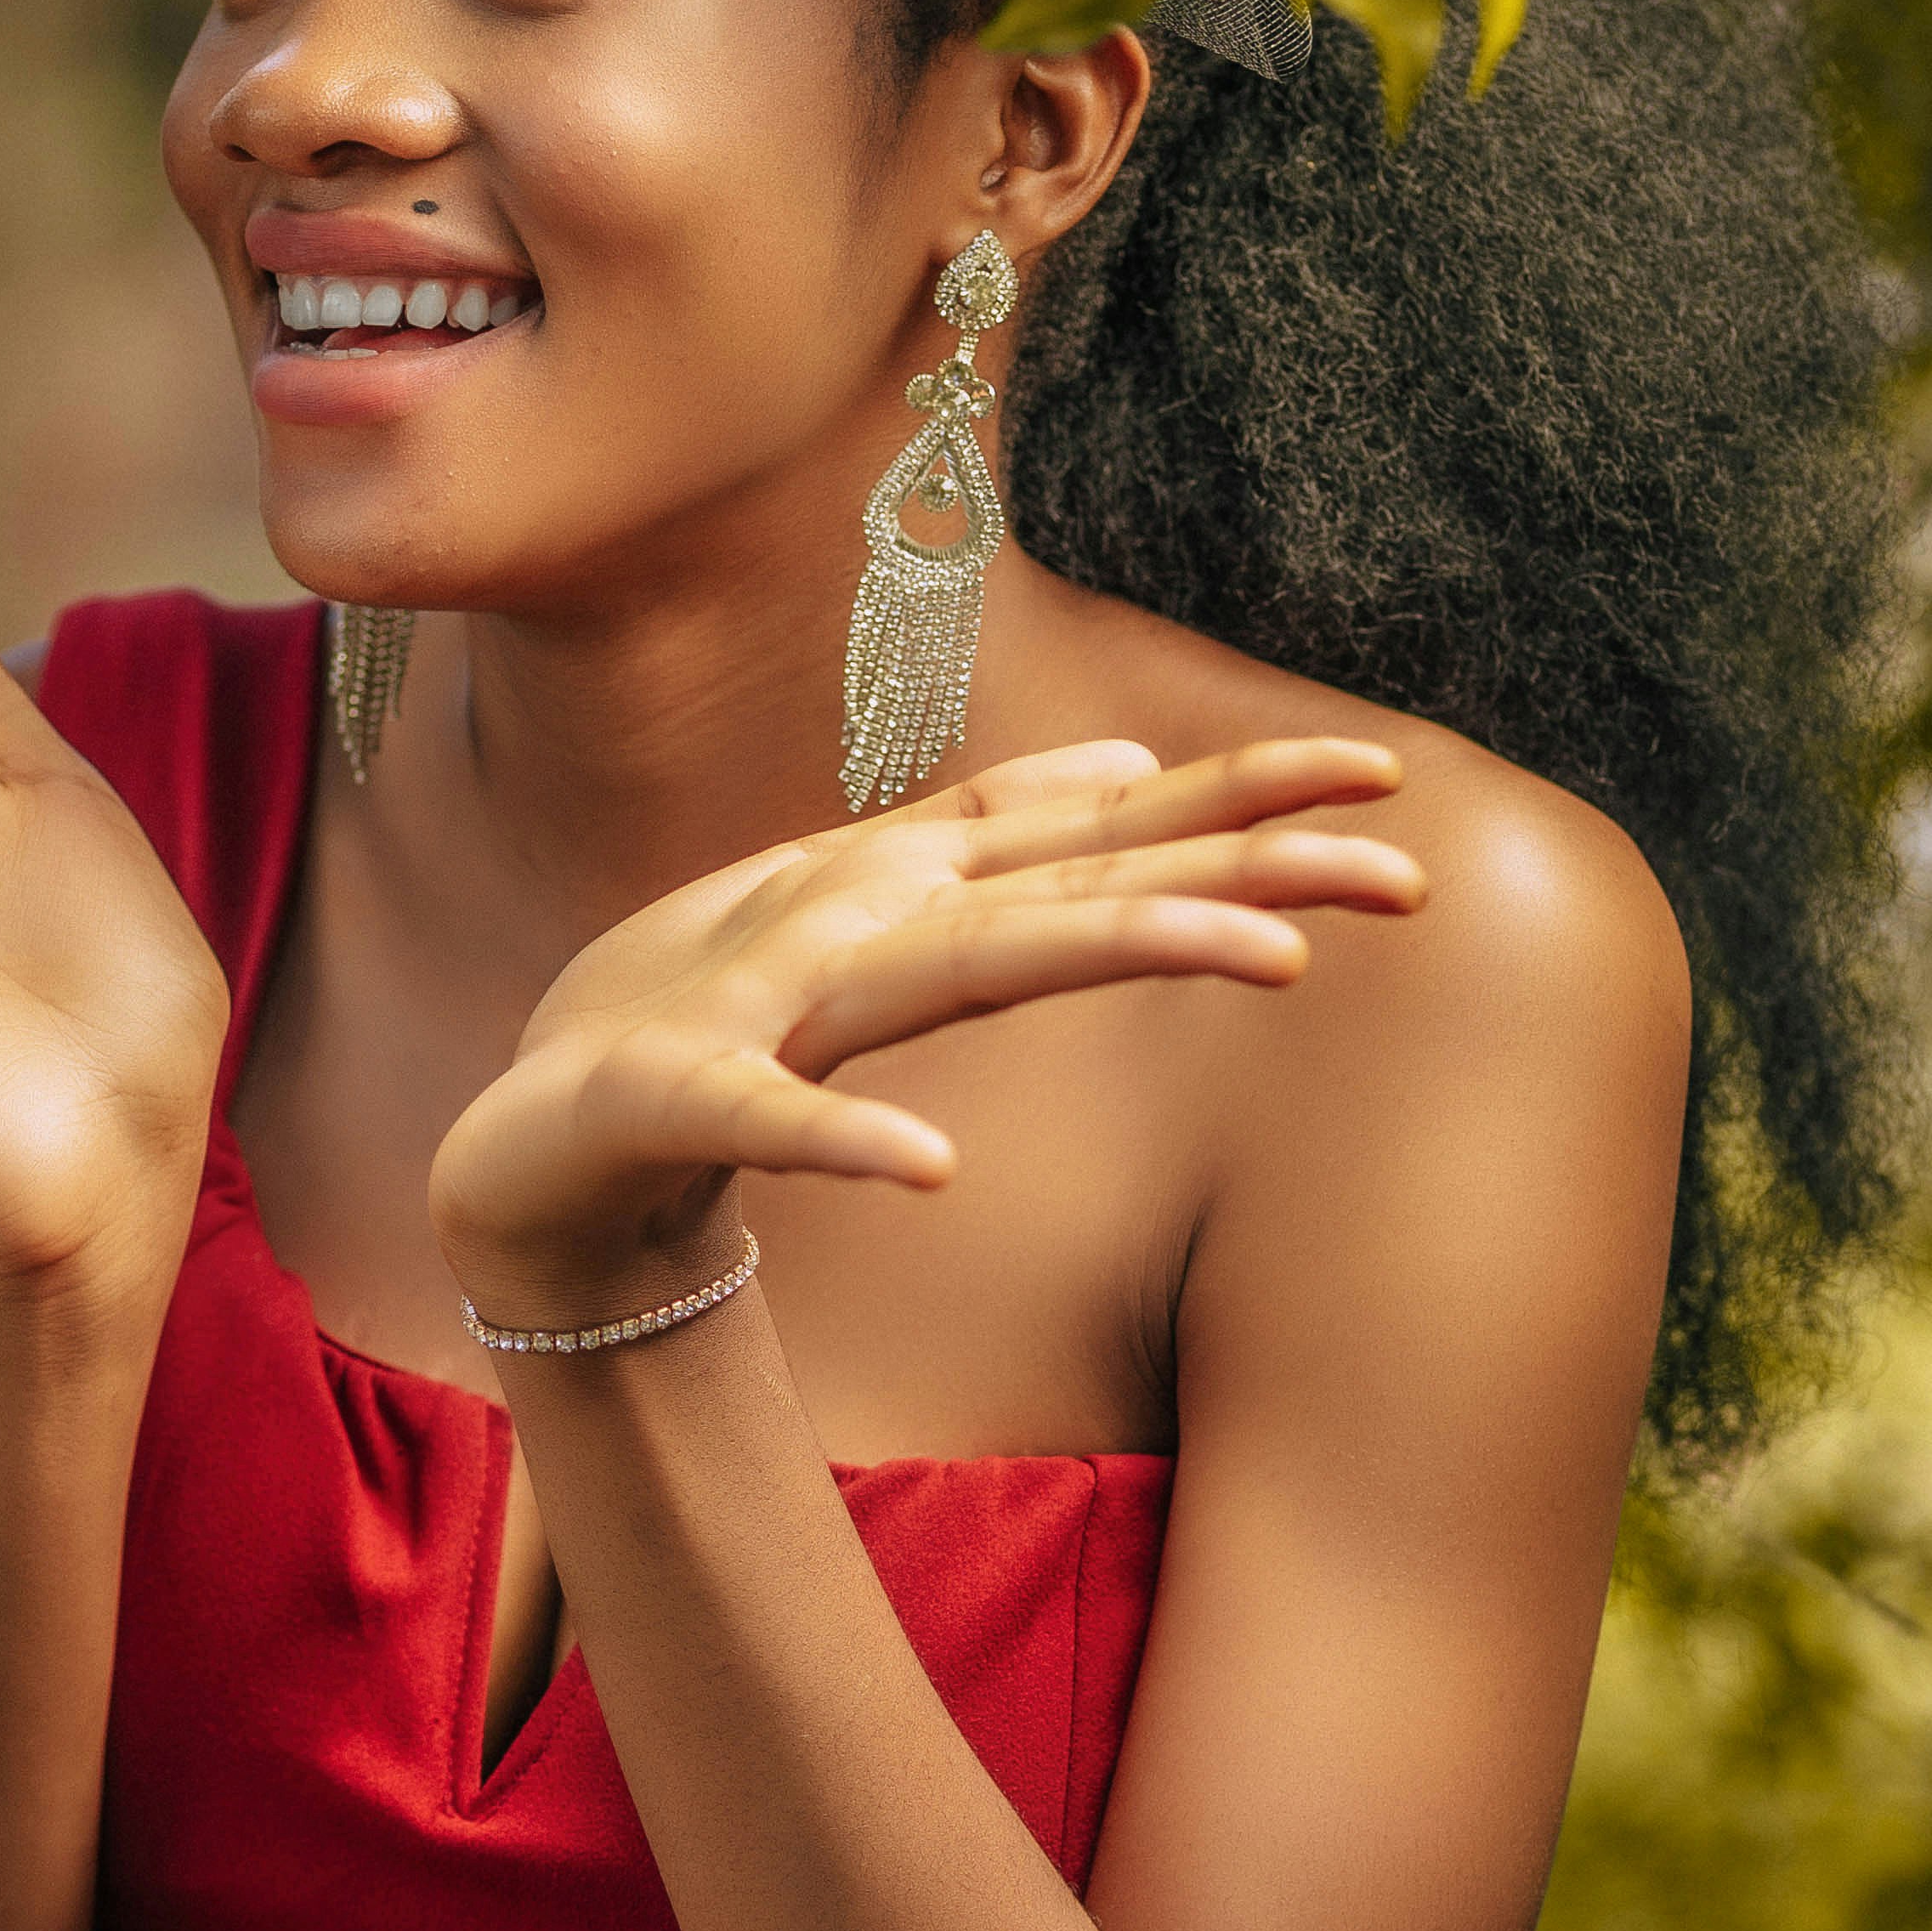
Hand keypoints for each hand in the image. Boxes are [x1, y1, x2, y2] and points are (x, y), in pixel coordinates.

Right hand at [430, 733, 1424, 1328]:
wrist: (529, 1156)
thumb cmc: (698, 1035)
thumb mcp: (857, 925)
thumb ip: (987, 840)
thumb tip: (1127, 760)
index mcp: (907, 903)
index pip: (1100, 838)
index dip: (1239, 799)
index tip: (1387, 775)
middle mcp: (858, 929)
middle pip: (1078, 887)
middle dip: (1239, 861)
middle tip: (1402, 863)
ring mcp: (769, 1009)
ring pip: (965, 967)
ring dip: (1114, 947)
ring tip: (1267, 957)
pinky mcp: (676, 1099)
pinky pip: (774, 1123)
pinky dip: (847, 1142)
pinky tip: (931, 1171)